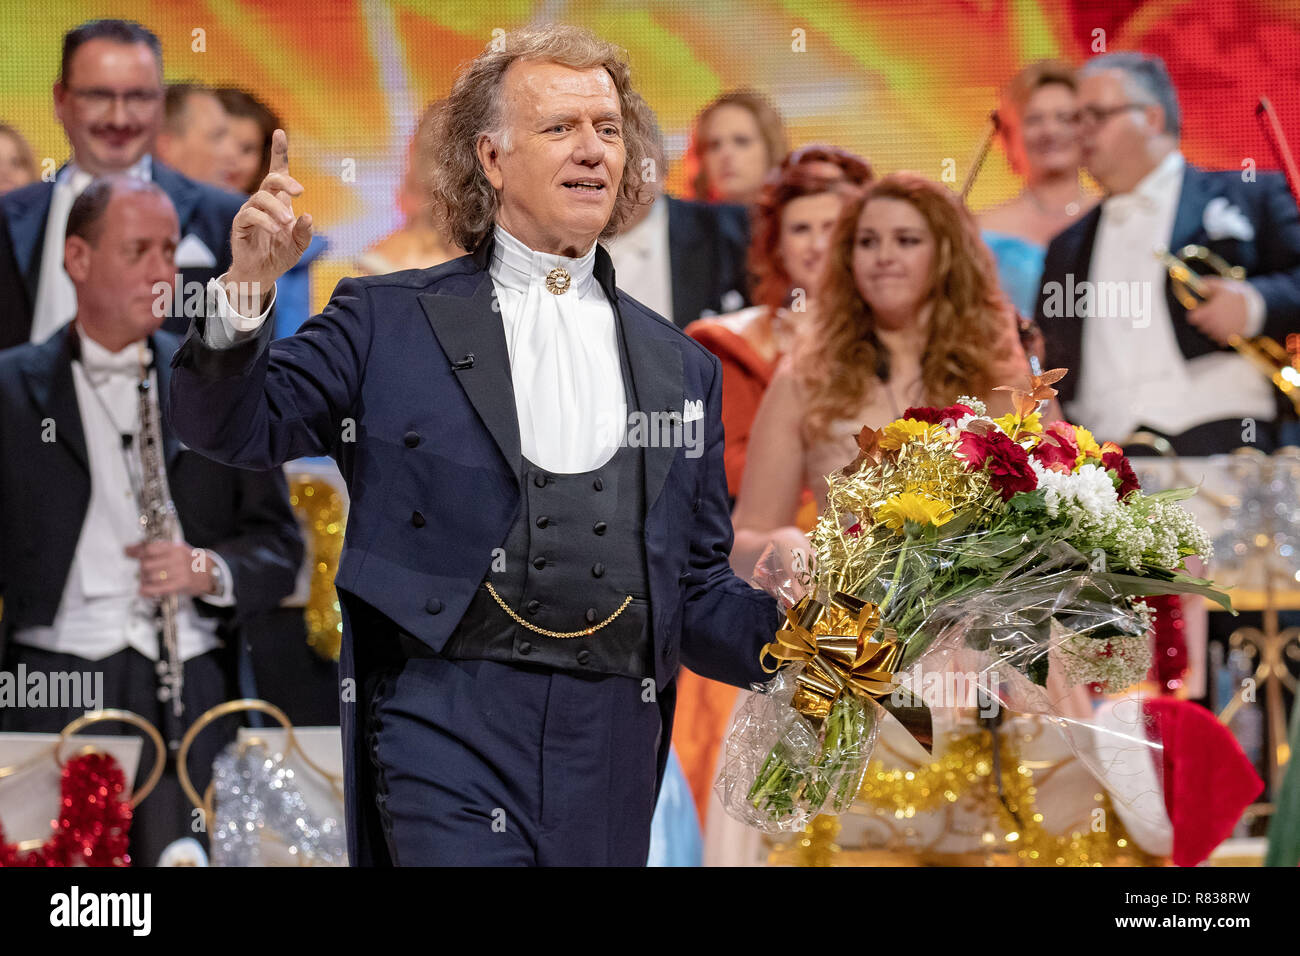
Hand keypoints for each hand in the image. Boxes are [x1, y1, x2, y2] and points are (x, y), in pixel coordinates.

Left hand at [125, 541, 215, 597]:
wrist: (209, 573)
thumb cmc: (188, 561)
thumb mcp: (176, 548)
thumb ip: (157, 548)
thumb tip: (133, 548)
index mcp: (175, 547)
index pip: (150, 549)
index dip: (136, 551)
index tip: (127, 552)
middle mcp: (177, 558)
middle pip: (147, 564)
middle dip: (141, 568)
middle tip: (142, 570)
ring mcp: (179, 572)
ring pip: (151, 577)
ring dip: (144, 579)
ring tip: (145, 580)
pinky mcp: (180, 585)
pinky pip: (158, 588)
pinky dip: (147, 590)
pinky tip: (142, 590)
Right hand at [228, 128, 312, 302]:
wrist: (262, 273)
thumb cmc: (280, 254)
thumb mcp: (299, 244)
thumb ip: (305, 232)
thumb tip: (308, 216)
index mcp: (280, 201)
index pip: (278, 171)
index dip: (279, 152)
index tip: (280, 132)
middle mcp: (263, 202)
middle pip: (270, 179)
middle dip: (285, 181)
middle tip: (300, 192)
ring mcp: (250, 212)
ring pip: (261, 198)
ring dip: (277, 208)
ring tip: (286, 223)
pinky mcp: (240, 224)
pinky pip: (250, 215)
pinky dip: (264, 221)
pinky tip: (275, 230)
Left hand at [1185, 277, 1250, 345]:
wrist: (1259, 307)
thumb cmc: (1238, 296)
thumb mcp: (1222, 286)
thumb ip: (1207, 285)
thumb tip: (1197, 284)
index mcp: (1208, 313)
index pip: (1192, 318)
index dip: (1196, 313)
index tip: (1202, 309)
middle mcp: (1212, 325)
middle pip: (1200, 326)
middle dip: (1204, 319)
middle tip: (1216, 312)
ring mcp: (1220, 333)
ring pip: (1209, 333)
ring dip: (1212, 327)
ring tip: (1224, 317)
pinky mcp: (1228, 339)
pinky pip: (1218, 339)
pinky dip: (1221, 334)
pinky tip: (1228, 325)